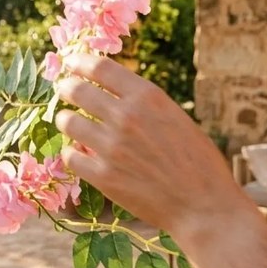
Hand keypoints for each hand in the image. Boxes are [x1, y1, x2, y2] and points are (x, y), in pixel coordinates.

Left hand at [55, 55, 249, 248]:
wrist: (203, 206)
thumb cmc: (198, 162)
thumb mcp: (176, 118)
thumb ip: (144, 105)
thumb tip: (113, 94)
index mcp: (148, 97)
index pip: (101, 67)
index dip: (80, 61)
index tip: (71, 62)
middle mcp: (126, 117)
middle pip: (78, 90)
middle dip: (66, 87)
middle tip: (62, 88)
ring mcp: (111, 147)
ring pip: (68, 122)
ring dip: (65, 119)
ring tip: (67, 121)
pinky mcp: (103, 176)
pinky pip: (71, 156)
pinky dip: (72, 152)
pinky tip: (78, 153)